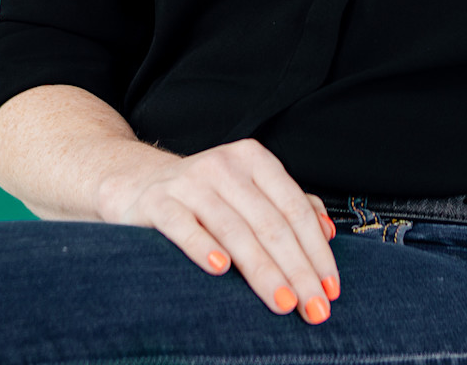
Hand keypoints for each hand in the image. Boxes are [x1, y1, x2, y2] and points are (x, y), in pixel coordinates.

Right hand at [97, 136, 341, 322]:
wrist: (136, 183)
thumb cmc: (203, 195)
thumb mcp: (248, 191)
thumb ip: (288, 205)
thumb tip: (328, 231)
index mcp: (253, 160)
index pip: (294, 209)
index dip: (316, 251)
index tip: (331, 288)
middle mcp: (224, 166)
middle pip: (270, 224)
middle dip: (297, 270)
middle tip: (313, 306)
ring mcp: (189, 182)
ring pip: (234, 230)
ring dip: (263, 270)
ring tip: (283, 302)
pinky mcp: (158, 201)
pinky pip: (183, 226)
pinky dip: (202, 247)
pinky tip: (220, 269)